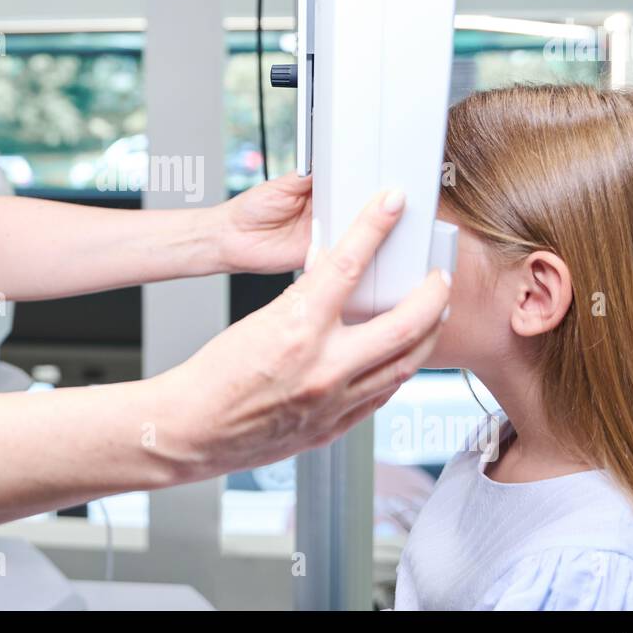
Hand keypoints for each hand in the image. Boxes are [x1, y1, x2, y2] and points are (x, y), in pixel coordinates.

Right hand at [163, 189, 449, 477]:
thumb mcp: (257, 320)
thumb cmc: (213, 376)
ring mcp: (333, 402)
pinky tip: (400, 358)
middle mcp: (323, 367)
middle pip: (405, 324)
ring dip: (427, 335)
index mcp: (296, 329)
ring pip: (405, 364)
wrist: (192, 429)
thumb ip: (303, 301)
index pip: (348, 265)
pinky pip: (382, 396)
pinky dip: (397, 370)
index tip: (393, 203)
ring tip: (433, 315)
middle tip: (440, 278)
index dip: (375, 226)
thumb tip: (332, 275)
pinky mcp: (332, 427)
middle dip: (433, 295)